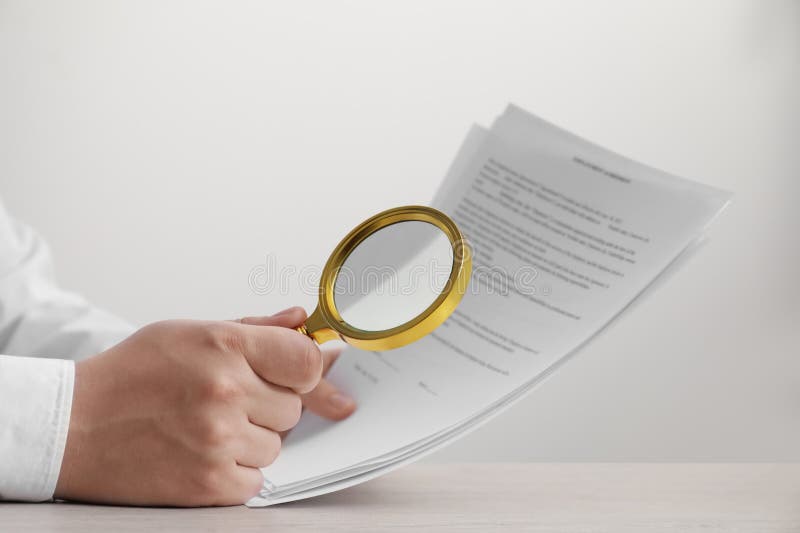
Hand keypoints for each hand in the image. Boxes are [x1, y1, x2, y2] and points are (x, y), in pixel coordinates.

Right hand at [54, 307, 355, 506]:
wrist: (73, 425)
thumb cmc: (132, 374)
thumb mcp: (190, 332)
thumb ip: (254, 327)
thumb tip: (301, 321)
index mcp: (225, 346)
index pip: (307, 360)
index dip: (309, 370)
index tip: (302, 377)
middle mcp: (226, 390)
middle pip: (295, 407)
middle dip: (271, 405)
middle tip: (230, 400)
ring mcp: (218, 439)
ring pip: (277, 445)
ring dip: (253, 439)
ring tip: (208, 426)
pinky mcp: (208, 483)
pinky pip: (256, 479)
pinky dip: (237, 471)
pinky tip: (205, 453)